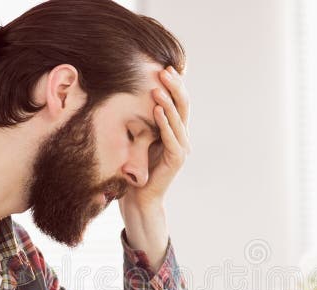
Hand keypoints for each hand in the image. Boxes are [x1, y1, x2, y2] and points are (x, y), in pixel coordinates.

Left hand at [119, 65, 190, 210]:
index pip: (178, 101)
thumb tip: (133, 95)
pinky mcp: (176, 160)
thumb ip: (143, 120)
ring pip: (177, 119)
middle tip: (164, 70)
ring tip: (158, 87)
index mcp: (175, 130)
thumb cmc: (136, 166)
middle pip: (183, 106)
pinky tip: (157, 109)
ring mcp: (181, 148)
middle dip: (174, 86)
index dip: (174, 84)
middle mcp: (182, 137)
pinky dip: (165, 123)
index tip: (165, 66)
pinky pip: (171, 137)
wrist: (139, 196)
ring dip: (168, 101)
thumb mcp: (139, 137)